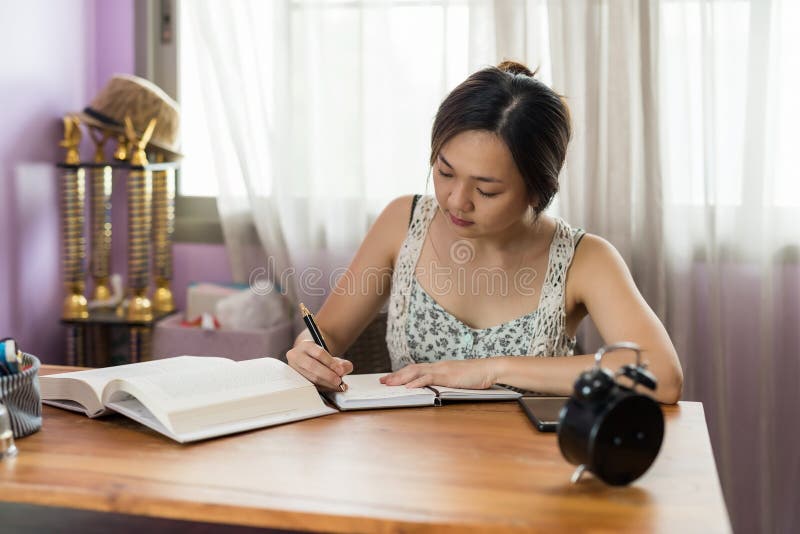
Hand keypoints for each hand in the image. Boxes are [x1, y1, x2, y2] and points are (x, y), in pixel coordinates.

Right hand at [286, 340, 352, 390]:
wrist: (306, 358)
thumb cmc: (318, 357)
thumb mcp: (330, 355)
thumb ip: (340, 362)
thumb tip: (344, 370)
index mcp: (305, 345)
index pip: (319, 353)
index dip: (331, 363)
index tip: (341, 371)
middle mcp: (296, 356)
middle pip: (312, 366)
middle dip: (328, 375)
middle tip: (339, 380)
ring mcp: (294, 368)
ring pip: (310, 378)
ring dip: (326, 383)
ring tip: (337, 385)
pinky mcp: (296, 380)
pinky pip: (311, 385)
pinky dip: (323, 388)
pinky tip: (332, 388)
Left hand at [380, 359, 496, 389]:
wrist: (489, 369)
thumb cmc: (476, 376)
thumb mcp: (457, 379)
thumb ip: (445, 383)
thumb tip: (434, 390)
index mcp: (439, 367)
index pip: (416, 369)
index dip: (401, 373)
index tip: (390, 378)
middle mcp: (438, 366)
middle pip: (412, 369)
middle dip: (396, 376)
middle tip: (382, 381)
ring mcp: (442, 370)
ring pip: (417, 372)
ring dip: (401, 378)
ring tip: (389, 384)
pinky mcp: (448, 376)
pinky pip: (430, 378)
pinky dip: (418, 382)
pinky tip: (409, 387)